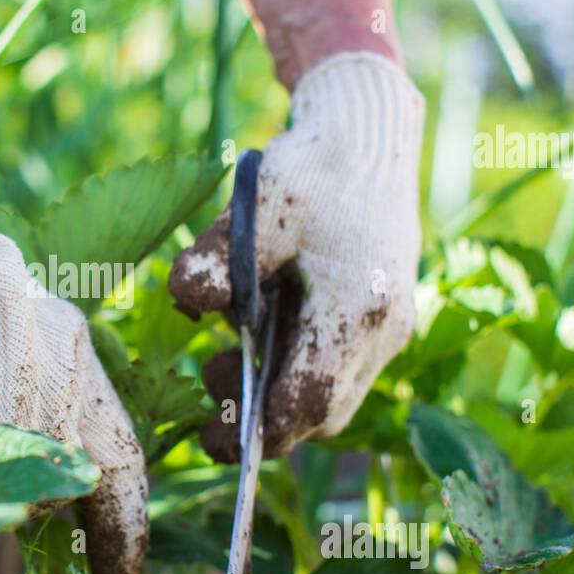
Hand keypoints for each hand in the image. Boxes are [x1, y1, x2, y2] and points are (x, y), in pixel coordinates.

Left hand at [169, 52, 423, 459]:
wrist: (369, 134)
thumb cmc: (314, 168)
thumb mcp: (256, 209)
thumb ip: (219, 262)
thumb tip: (185, 302)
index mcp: (359, 309)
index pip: (310, 403)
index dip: (260, 431)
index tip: (214, 439)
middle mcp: (384, 331)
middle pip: (323, 413)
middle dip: (264, 414)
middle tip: (210, 378)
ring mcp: (388, 328)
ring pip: (332, 396)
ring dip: (276, 389)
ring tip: (225, 352)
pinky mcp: (380, 319)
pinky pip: (335, 367)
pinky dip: (293, 365)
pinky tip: (259, 327)